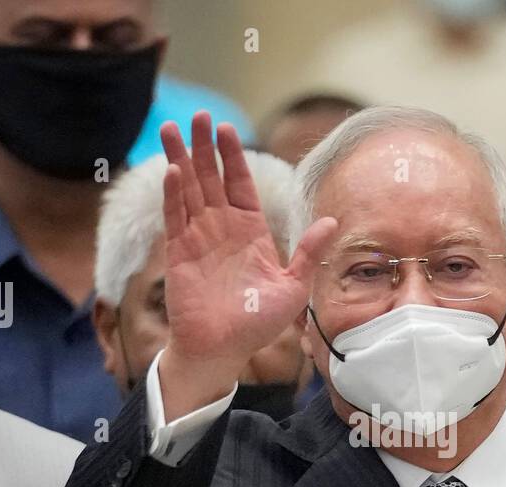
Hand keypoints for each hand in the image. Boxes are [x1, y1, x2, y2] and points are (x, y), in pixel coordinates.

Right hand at [157, 111, 336, 417]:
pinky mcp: (178, 254)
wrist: (223, 351)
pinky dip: (172, 195)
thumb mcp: (293, 286)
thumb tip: (332, 221)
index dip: (232, 156)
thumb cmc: (257, 324)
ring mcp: (198, 239)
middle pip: (210, 178)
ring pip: (187, 190)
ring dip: (180, 160)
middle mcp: (222, 229)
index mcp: (250, 232)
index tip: (226, 129)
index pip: (240, 184)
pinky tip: (172, 171)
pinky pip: (174, 218)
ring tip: (173, 128)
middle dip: (203, 147)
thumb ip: (307, 252)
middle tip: (198, 116)